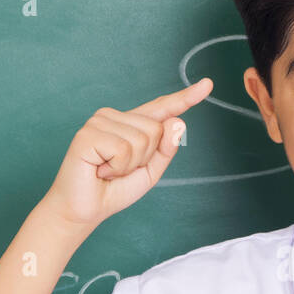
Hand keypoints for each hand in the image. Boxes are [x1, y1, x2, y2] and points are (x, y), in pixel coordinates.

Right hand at [40, 77, 212, 228]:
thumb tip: (179, 122)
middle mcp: (114, 116)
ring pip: (142, 139)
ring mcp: (99, 121)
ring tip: (109, 170)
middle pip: (156, 129)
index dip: (185, 97)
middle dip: (144, 158)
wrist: (85, 209)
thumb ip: (166, 149)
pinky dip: (117, 167)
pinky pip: (124, 149)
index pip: (162, 108)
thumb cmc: (114, 189)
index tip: (208, 84)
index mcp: (131, 123)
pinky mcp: (88, 134)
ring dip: (129, 165)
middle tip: (119, 169)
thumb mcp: (150, 171)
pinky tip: (100, 170)